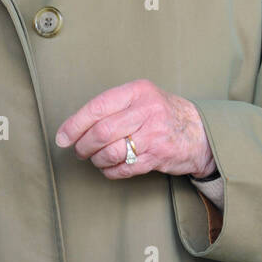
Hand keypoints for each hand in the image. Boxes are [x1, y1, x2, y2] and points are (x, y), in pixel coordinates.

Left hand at [55, 78, 216, 180]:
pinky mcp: (158, 156)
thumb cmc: (163, 114)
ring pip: (110, 152)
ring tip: (97, 158)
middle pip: (101, 131)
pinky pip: (123, 168)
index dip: (75, 124)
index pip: (98, 107)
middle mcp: (147, 110)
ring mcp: (154, 134)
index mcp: (138, 91)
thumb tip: (74, 126)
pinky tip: (110, 167)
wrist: (199, 131)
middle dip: (83, 145)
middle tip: (79, 150)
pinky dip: (110, 171)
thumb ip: (114, 106)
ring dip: (96, 160)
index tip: (62, 137)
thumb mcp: (142, 97)